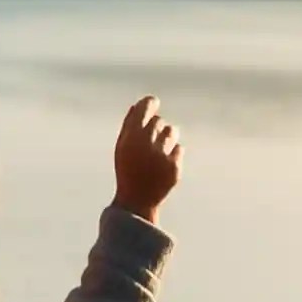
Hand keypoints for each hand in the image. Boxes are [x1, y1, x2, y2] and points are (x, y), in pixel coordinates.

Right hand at [113, 97, 183, 224]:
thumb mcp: (121, 147)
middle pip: (159, 121)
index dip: (149, 103)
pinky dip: (173, 153)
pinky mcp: (175, 166)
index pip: (144, 109)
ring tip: (159, 149)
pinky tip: (163, 164)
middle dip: (156, 126)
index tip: (152, 102)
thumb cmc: (127, 170)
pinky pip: (179, 148)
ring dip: (167, 136)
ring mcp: (161, 155)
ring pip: (172, 132)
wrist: (137, 199)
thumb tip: (137, 106)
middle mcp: (146, 143)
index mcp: (130, 137)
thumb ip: (129, 126)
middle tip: (150, 138)